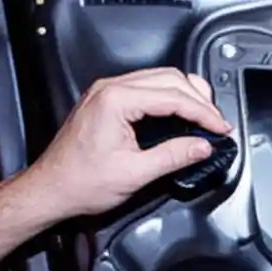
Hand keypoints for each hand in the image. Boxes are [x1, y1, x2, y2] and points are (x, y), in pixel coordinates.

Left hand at [22, 67, 231, 218]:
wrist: (51, 190)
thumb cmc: (80, 182)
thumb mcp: (135, 173)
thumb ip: (173, 156)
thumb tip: (202, 146)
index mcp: (116, 100)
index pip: (173, 97)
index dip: (203, 113)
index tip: (220, 128)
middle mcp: (110, 89)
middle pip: (169, 79)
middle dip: (199, 100)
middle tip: (217, 123)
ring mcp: (107, 93)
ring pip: (160, 80)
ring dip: (186, 96)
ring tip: (205, 118)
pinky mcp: (107, 102)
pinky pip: (146, 89)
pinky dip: (170, 100)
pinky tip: (181, 115)